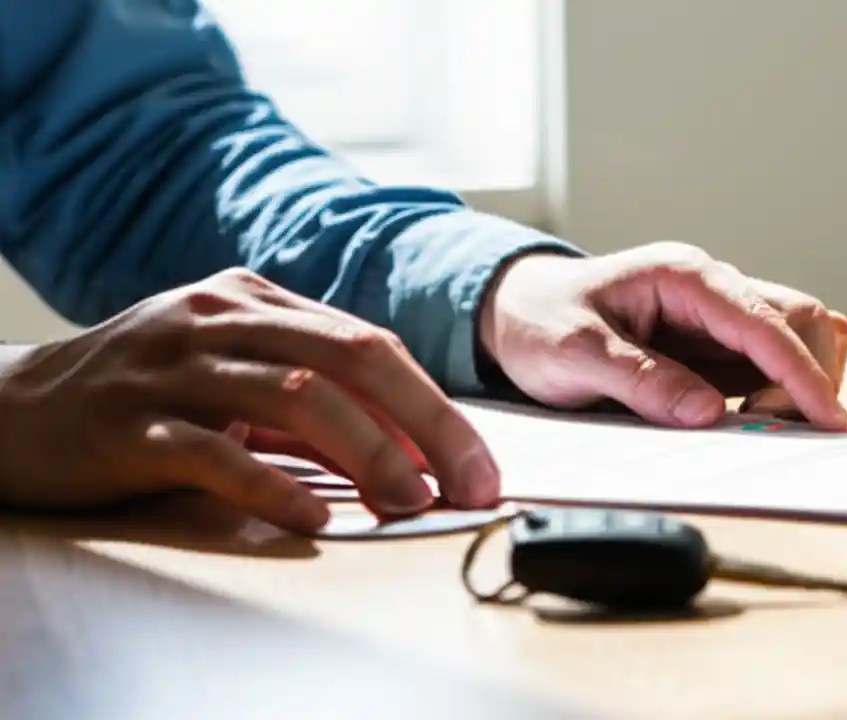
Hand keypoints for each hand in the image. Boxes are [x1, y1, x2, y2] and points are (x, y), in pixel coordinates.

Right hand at [0, 268, 497, 532]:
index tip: (479, 466)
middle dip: (426, 425)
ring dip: (366, 453)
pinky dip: (270, 485)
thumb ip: (312, 397)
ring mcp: (172, 366)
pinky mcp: (128, 424)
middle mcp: (219, 319)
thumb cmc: (149, 395)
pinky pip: (212, 450)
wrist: (16, 408)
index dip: (434, 407)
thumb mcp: (235, 375)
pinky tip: (313, 517)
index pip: (370, 345)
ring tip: (409, 502)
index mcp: (255, 300)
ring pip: (292, 395)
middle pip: (350, 359)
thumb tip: (411, 452)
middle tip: (471, 485)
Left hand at [478, 242, 846, 430]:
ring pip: (797, 337)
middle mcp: (711, 289)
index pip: (766, 323)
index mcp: (683, 276)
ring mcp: (716, 317)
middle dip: (807, 376)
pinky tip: (755, 420)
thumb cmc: (539, 320)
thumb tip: (707, 413)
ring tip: (758, 427)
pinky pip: (770, 362)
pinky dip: (781, 391)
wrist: (514, 311)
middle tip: (767, 430)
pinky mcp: (714, 346)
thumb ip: (640, 379)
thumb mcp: (575, 352)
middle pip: (802, 319)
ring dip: (798, 384)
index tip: (829, 420)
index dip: (803, 373)